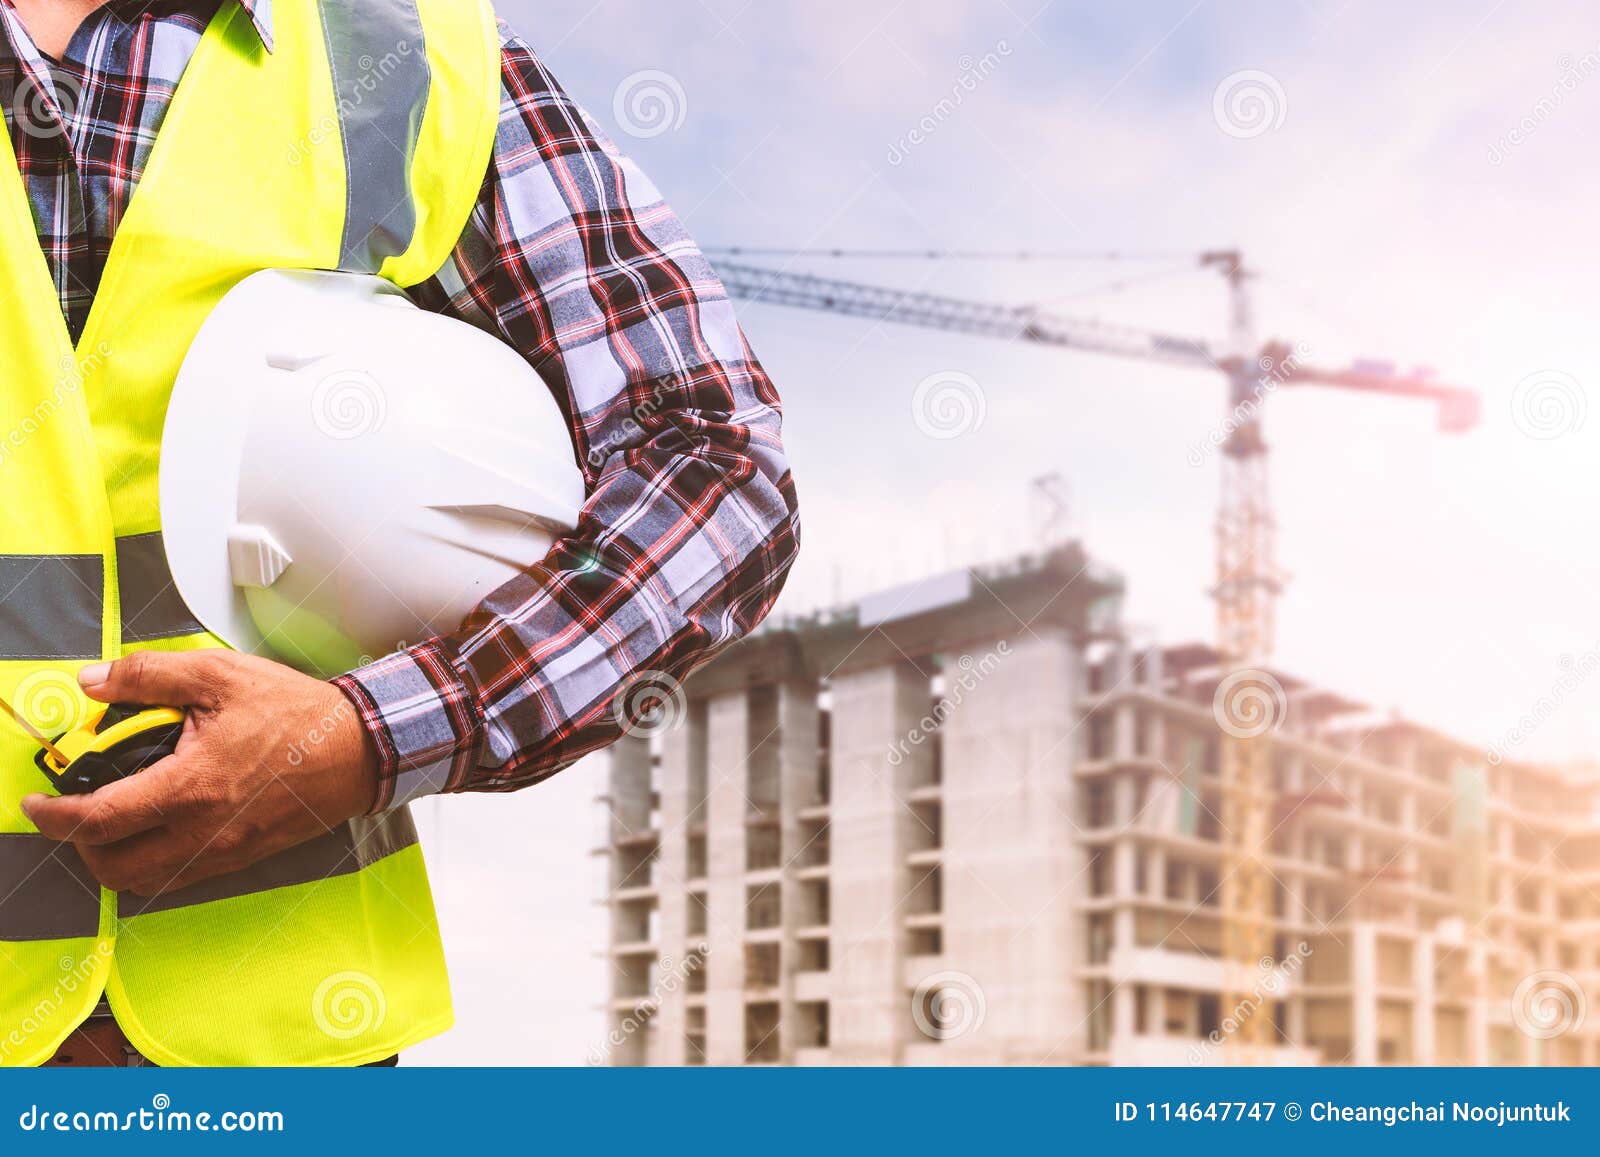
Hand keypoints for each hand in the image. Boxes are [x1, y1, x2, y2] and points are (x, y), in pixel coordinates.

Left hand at [21, 650, 380, 896]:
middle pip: (111, 867)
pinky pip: (179, 877)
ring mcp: (222, 853)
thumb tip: (91, 682)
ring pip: (143, 881)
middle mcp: (202, 833)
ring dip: (114, 857)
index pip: (97, 820)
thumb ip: (147, 675)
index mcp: (190, 787)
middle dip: (78, 844)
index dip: (52, 816)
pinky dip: (153, 861)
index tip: (36, 801)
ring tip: (114, 820)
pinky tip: (160, 824)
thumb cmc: (296, 712)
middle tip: (74, 810)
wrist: (359, 749)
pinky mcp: (240, 859)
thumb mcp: (220, 676)